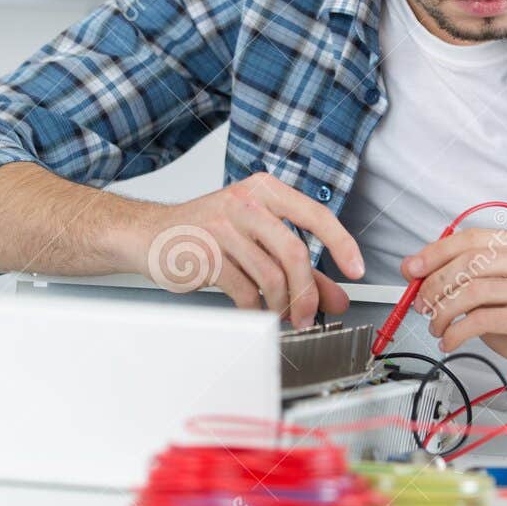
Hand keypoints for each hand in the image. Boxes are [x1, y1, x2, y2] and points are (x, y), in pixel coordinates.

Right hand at [124, 173, 364, 327]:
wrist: (150, 236)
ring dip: (283, 305)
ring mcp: (224, 226)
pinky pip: (245, 290)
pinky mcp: (207, 252)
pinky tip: (255, 309)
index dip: (342, 244)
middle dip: (308, 293)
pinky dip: (255, 308)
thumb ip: (300, 266)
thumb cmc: (206, 233)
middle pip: (295, 253)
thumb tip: (335, 294)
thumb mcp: (257, 239)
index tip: (356, 270)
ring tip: (283, 315)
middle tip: (312, 315)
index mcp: (264, 190)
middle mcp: (246, 202)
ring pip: (271, 276)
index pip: (316, 215)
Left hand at [403, 229, 506, 367]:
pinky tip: (449, 340)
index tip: (412, 267)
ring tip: (435, 325)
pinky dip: (455, 332)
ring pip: (472, 291)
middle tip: (420, 302)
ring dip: (442, 311)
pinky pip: (480, 320)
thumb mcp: (498, 289)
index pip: (474, 238)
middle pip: (470, 261)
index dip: (436, 252)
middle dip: (435, 283)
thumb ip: (466, 275)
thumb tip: (416, 268)